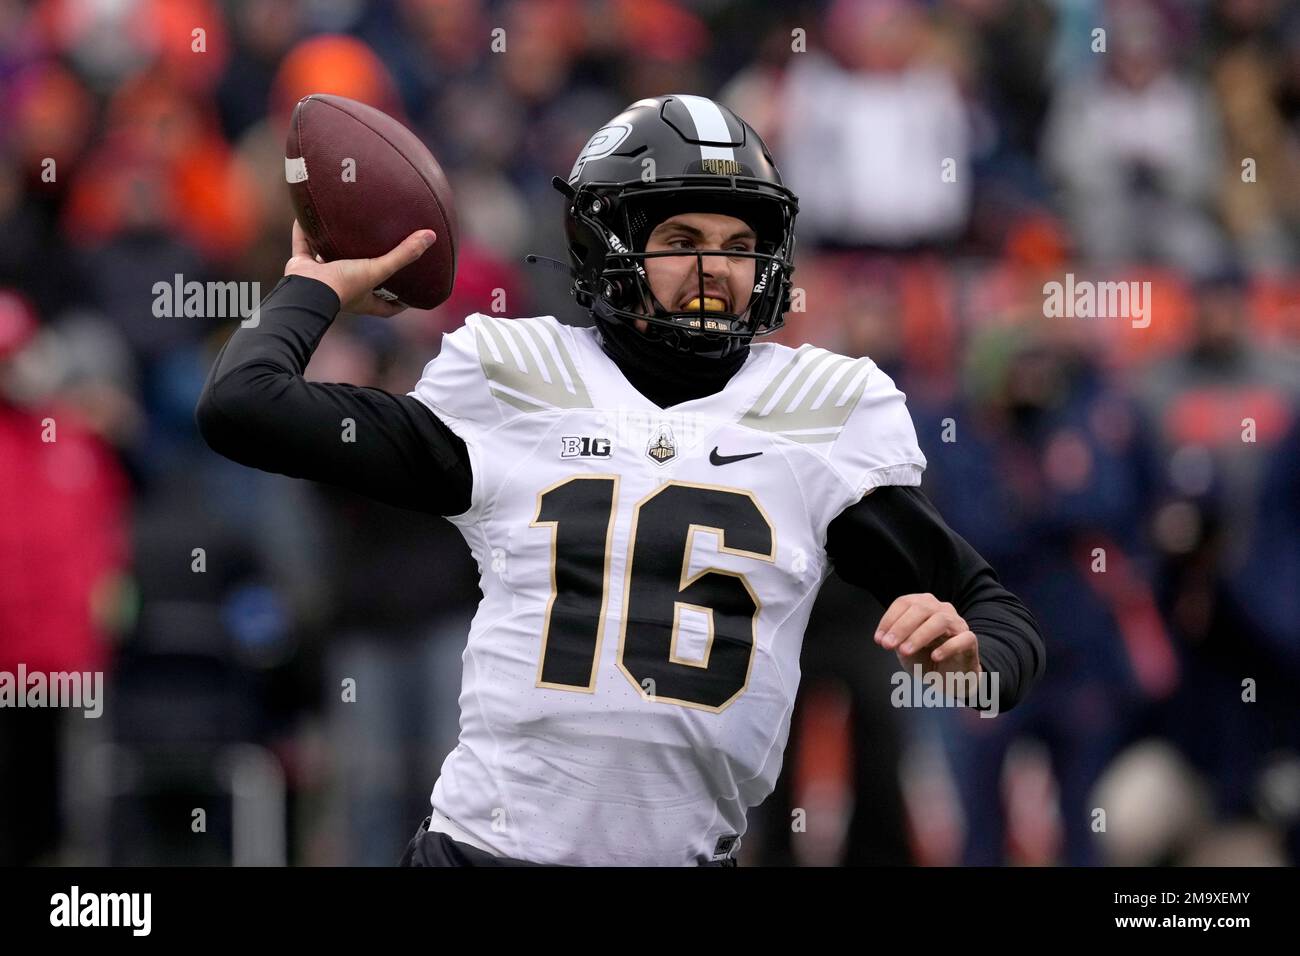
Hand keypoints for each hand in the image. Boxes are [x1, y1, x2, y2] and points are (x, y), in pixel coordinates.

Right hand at [283, 219, 436, 316]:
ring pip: (329, 260)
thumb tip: (430, 236)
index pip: (387, 307)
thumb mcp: (379, 270)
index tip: (412, 294)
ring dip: (334, 247)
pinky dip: (303, 231)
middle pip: (360, 281)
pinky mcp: (302, 267)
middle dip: (368, 270)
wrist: (306, 291)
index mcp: (363, 299)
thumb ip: (403, 254)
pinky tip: (306, 215)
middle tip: (381, 255)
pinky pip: (302, 245)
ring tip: (345, 231)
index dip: (400, 302)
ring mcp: (321, 279)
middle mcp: (343, 290)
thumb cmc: (343, 287)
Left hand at [875, 593, 981, 680]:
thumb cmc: (926, 658)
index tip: (879, 639)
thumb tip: (886, 638)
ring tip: (905, 651)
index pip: (904, 602)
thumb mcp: (905, 648)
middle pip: (921, 609)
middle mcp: (941, 609)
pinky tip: (934, 657)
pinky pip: (962, 639)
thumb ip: (896, 640)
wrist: (950, 677)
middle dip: (901, 627)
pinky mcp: (970, 640)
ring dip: (919, 635)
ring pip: (940, 621)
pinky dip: (947, 647)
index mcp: (923, 605)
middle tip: (887, 645)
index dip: (889, 620)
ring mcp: (957, 623)